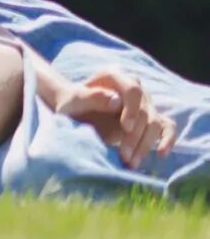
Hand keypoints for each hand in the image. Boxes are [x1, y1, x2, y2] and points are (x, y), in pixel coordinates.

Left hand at [52, 67, 178, 167]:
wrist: (74, 111)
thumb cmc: (71, 104)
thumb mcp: (74, 101)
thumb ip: (91, 97)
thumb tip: (116, 101)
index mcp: (114, 76)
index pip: (133, 90)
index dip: (132, 109)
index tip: (125, 128)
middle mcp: (134, 87)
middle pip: (145, 111)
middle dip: (135, 136)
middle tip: (124, 156)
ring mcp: (145, 102)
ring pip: (154, 123)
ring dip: (145, 145)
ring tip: (131, 162)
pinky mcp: (150, 118)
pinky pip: (167, 127)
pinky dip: (167, 140)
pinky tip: (161, 154)